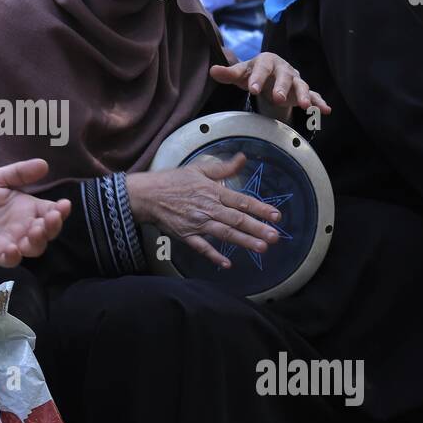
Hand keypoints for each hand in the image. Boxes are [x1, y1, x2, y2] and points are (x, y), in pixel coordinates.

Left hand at [0, 159, 71, 269]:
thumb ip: (19, 173)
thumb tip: (44, 164)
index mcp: (29, 208)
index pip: (51, 211)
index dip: (61, 210)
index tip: (64, 204)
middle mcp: (25, 227)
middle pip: (48, 232)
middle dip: (53, 227)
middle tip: (51, 218)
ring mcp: (13, 242)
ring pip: (34, 248)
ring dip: (38, 242)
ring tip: (34, 232)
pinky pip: (10, 260)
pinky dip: (14, 257)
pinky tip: (12, 249)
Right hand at [126, 153, 281, 268]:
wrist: (147, 195)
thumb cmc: (172, 181)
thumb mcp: (199, 169)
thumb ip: (223, 167)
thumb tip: (243, 158)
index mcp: (212, 191)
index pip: (241, 200)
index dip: (260, 208)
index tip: (276, 216)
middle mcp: (208, 208)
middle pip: (236, 219)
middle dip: (257, 228)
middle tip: (275, 237)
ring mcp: (197, 223)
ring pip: (224, 233)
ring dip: (243, 241)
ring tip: (261, 248)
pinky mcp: (186, 235)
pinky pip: (202, 247)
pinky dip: (214, 255)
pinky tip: (226, 263)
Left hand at [211, 52, 330, 119]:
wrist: (270, 75)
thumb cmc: (253, 74)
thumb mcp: (241, 74)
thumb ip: (229, 73)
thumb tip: (213, 70)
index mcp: (267, 61)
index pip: (262, 68)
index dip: (258, 77)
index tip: (252, 88)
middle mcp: (283, 69)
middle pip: (285, 76)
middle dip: (282, 87)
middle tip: (278, 98)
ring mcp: (295, 80)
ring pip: (301, 85)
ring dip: (304, 95)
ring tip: (305, 106)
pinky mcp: (303, 91)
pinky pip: (314, 96)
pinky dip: (319, 103)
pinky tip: (326, 111)